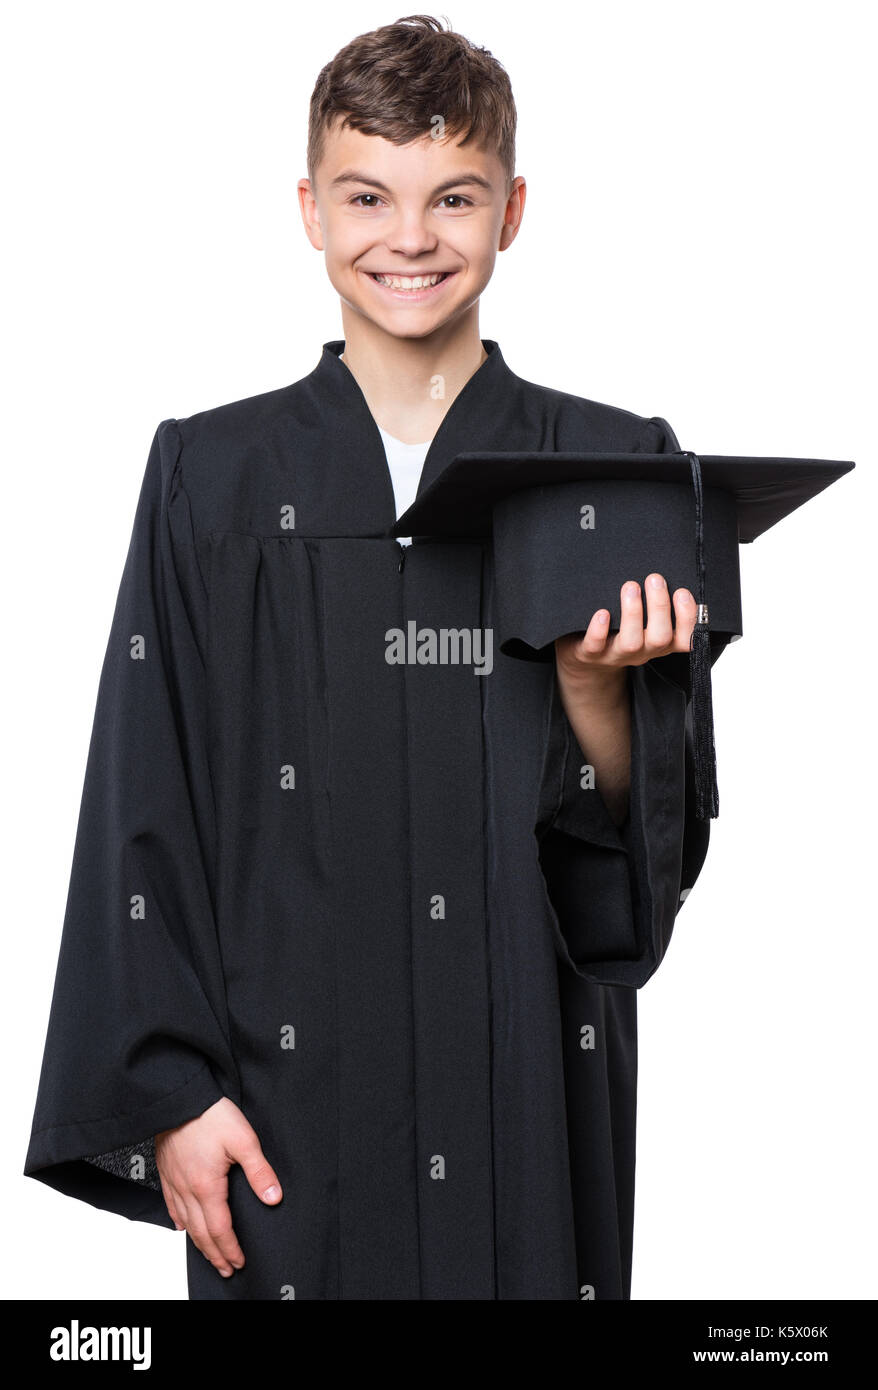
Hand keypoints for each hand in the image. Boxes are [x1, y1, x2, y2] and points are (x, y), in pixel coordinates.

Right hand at [155, 1097, 281, 1277]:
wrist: (179, 1097)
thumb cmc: (210, 1114)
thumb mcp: (244, 1140)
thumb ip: (259, 1171)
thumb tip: (274, 1197)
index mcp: (207, 1186)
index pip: (220, 1229)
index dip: (230, 1248)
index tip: (238, 1262)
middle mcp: (187, 1189)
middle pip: (201, 1233)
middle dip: (215, 1254)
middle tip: (226, 1269)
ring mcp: (174, 1181)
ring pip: (185, 1223)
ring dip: (198, 1243)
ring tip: (208, 1254)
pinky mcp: (166, 1171)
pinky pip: (170, 1205)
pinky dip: (178, 1221)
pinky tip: (182, 1225)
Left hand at [555, 575, 695, 688]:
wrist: (588, 658)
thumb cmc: (622, 631)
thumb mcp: (646, 622)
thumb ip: (658, 603)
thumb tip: (668, 571)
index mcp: (660, 642)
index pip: (685, 638)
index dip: (688, 617)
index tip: (682, 591)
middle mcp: (643, 651)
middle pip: (660, 638)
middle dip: (660, 607)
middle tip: (655, 579)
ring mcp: (617, 654)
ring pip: (632, 642)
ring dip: (633, 613)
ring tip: (630, 586)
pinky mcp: (592, 654)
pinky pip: (596, 646)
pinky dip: (599, 630)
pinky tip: (602, 613)